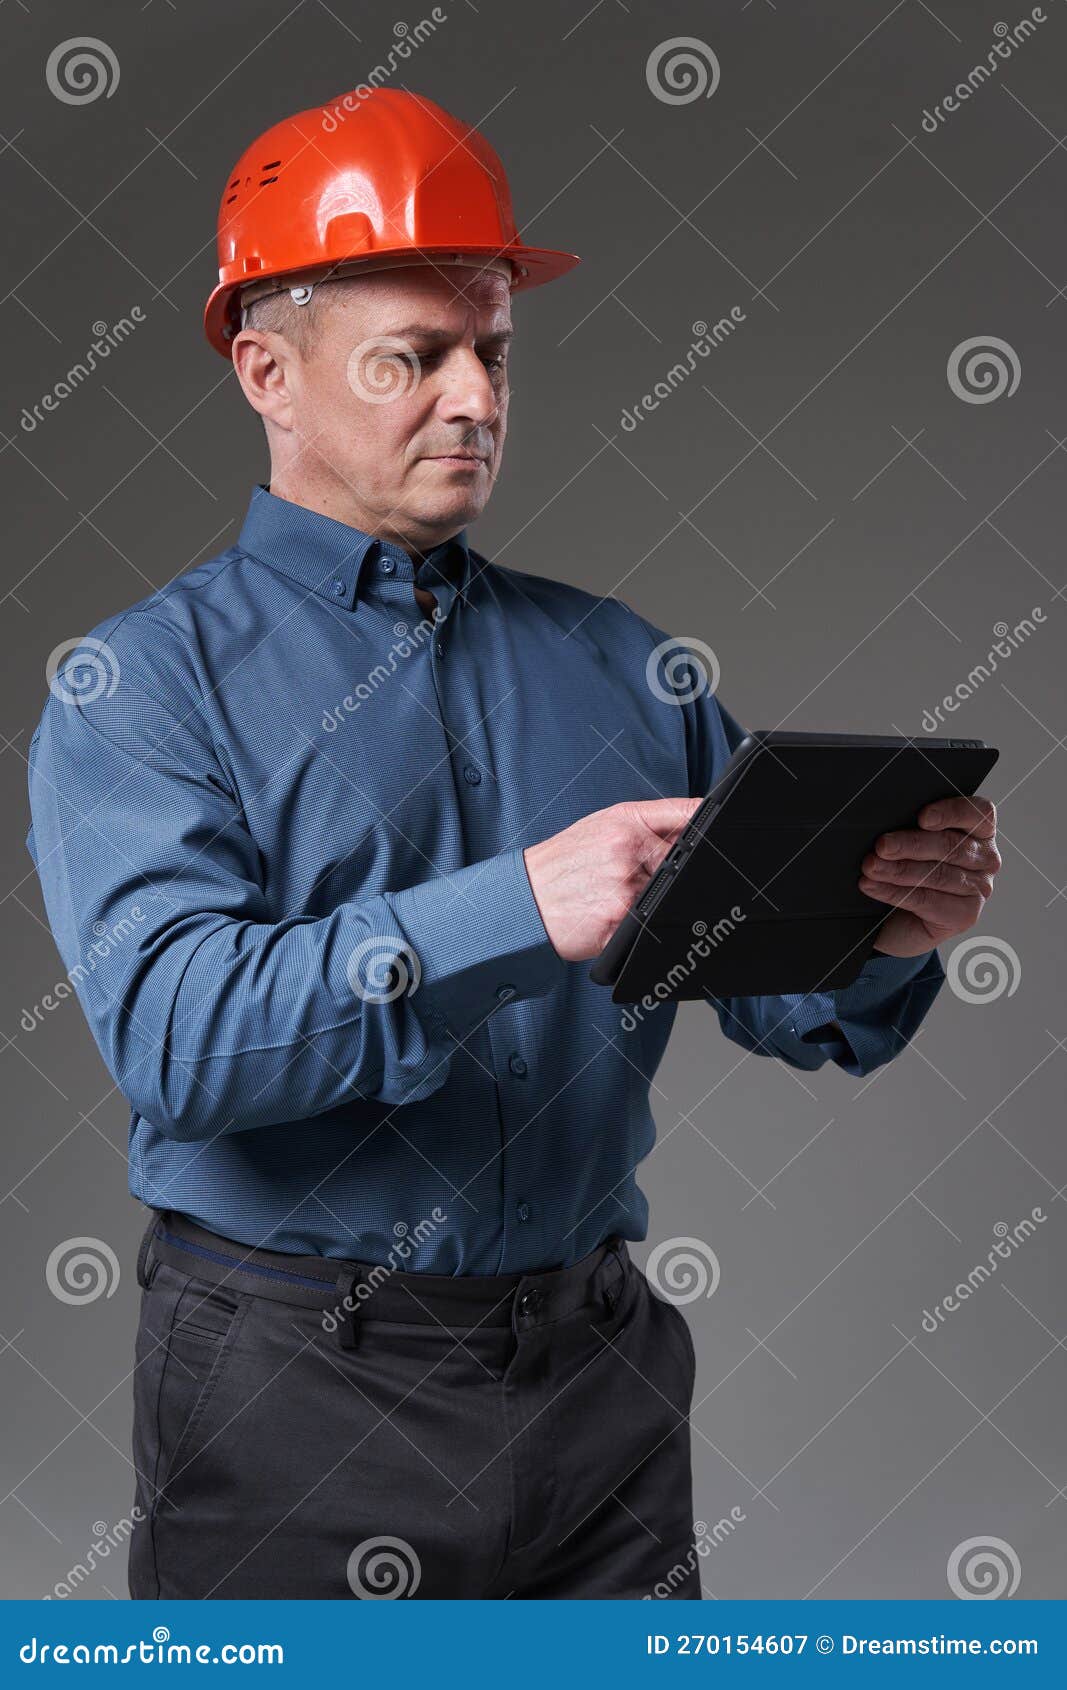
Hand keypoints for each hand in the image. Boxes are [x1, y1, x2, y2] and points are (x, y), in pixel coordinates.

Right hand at [523, 797, 701, 961]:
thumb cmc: (562, 864)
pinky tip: (610, 914)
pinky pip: (650, 925)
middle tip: (639, 876)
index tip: (724, 828)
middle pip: (683, 864)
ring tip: (615, 896)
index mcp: (625, 824)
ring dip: (653, 901)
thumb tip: (695, 823)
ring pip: (667, 897)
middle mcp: (628, 852)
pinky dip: (639, 925)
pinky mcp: (620, 923)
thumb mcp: (600, 827)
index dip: (708, 821)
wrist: (525, 900)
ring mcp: (625, 889)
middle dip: (674, 873)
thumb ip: (648, 824)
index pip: (685, 815)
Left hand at [858, 794, 1000, 957]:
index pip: (979, 813)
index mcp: (980, 831)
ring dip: (898, 870)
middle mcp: (986, 859)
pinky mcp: (965, 915)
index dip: (952, 813)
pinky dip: (894, 892)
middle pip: (950, 846)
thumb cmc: (910, 873)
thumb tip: (887, 819)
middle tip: (881, 846)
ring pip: (936, 874)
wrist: (902, 920)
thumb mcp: (913, 844)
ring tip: (871, 867)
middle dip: (910, 845)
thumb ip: (912, 828)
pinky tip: (873, 886)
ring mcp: (979, 888)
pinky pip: (925, 900)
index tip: (922, 818)